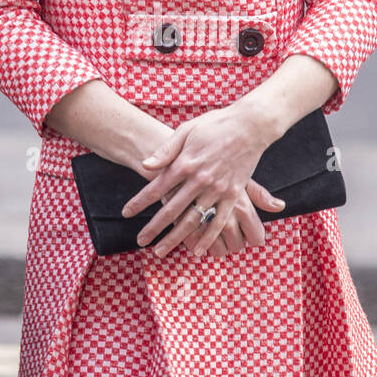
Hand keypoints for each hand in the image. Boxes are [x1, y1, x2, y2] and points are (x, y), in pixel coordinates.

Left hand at [121, 105, 284, 257]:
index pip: (156, 187)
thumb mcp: (186, 130)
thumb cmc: (215, 124)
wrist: (250, 125)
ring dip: (176, 238)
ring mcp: (217, 189)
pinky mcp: (234, 194)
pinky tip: (197, 251)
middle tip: (140, 241)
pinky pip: (219, 220)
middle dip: (153, 227)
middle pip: (171, 209)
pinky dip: (208, 237)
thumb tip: (145, 166)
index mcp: (185, 163)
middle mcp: (199, 179)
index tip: (126, 213)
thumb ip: (166, 150)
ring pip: (193, 220)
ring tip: (161, 251)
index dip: (140, 202)